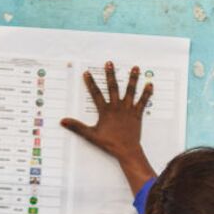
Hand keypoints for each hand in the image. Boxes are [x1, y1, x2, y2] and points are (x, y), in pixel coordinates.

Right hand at [61, 61, 155, 193]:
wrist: (126, 150)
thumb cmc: (109, 143)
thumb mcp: (91, 135)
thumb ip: (77, 127)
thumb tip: (63, 121)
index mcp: (105, 111)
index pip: (96, 94)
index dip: (91, 83)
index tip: (88, 73)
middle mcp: (117, 107)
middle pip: (113, 87)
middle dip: (111, 75)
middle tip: (110, 63)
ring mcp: (128, 109)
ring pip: (130, 91)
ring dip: (133, 79)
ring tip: (135, 68)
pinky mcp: (137, 114)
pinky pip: (143, 101)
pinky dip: (147, 93)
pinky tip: (150, 84)